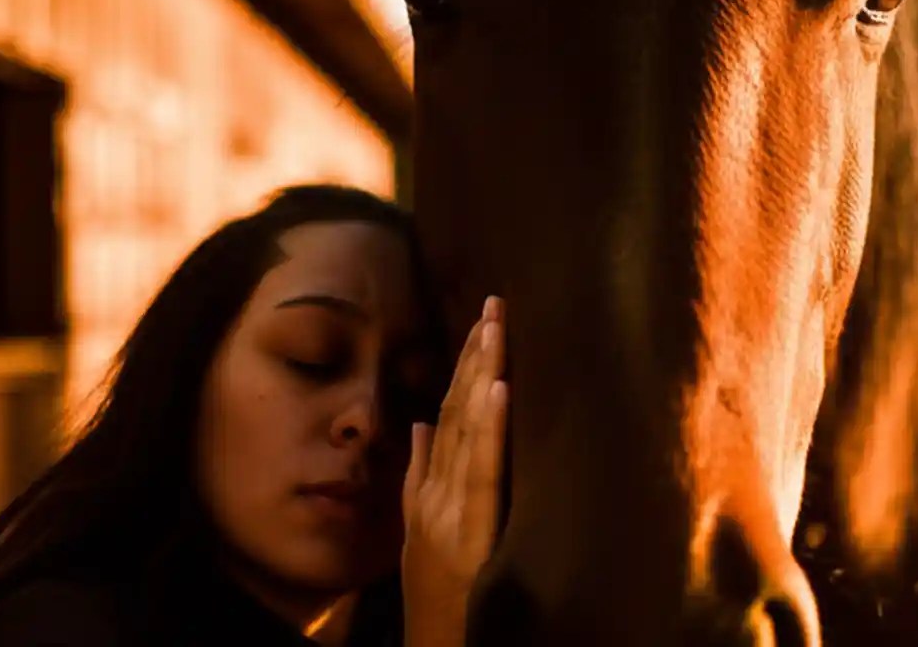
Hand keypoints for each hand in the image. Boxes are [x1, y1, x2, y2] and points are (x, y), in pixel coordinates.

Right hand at [402, 296, 507, 646]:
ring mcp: (450, 509)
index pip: (447, 413)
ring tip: (496, 331)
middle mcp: (436, 490)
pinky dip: (490, 429)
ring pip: (467, 432)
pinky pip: (482, 474)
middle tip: (496, 305)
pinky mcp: (469, 532)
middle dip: (476, 356)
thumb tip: (420, 423)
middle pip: (457, 412)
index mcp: (430, 485)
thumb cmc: (434, 587)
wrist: (432, 641)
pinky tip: (500, 391)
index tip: (482, 322)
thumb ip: (419, 471)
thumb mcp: (418, 525)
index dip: (462, 366)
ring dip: (481, 376)